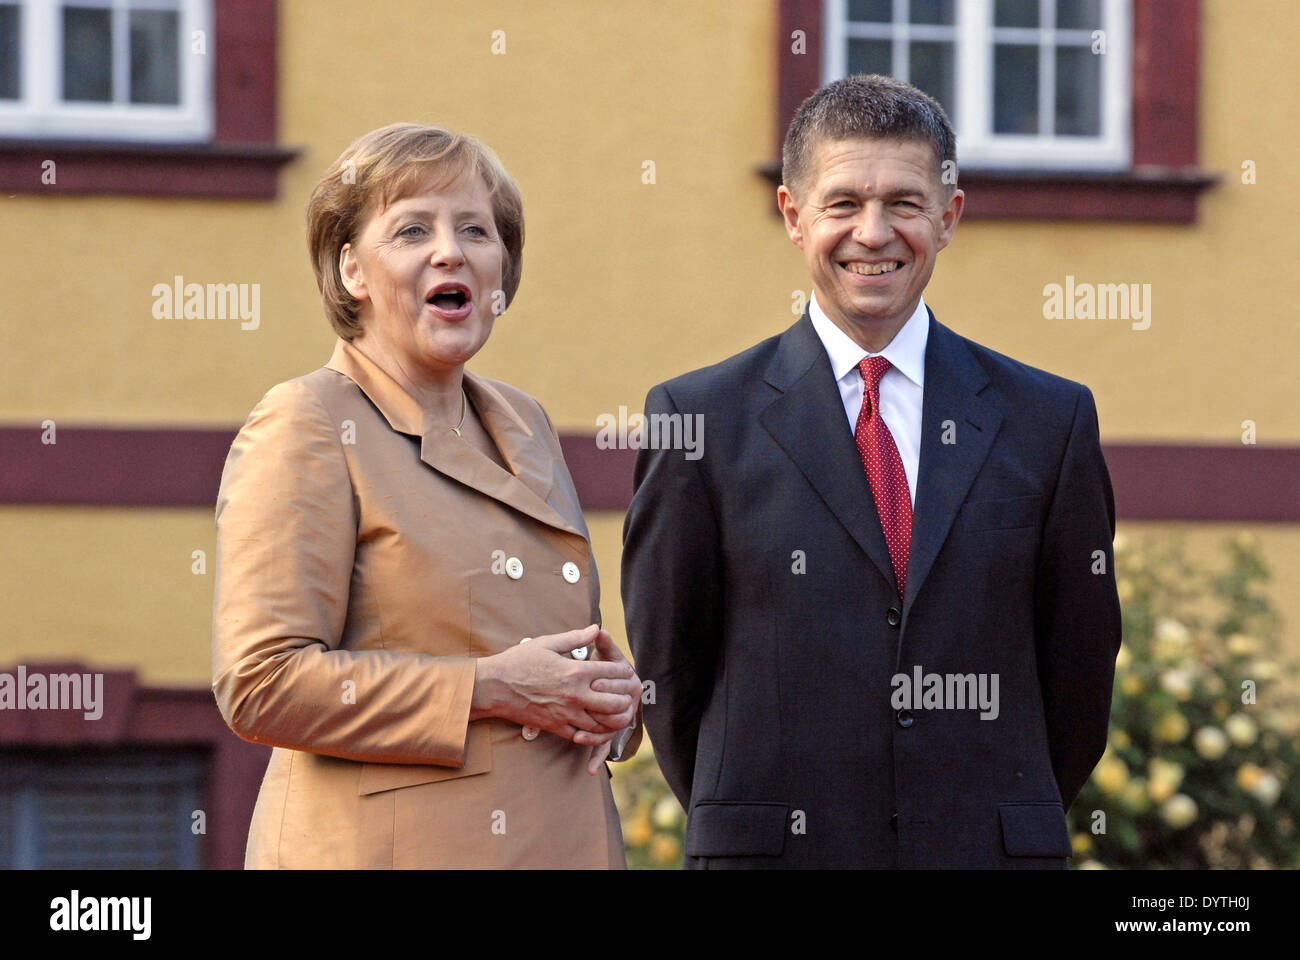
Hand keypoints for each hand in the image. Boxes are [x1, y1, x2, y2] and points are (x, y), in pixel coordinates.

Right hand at [471, 625, 637, 745]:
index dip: (624, 671)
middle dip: (625, 698)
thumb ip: (576, 637)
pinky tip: (596, 726)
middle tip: (628, 694)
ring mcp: (566, 714)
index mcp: (575, 671)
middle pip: (614, 702)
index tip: (627, 671)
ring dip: (614, 718)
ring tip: (618, 712)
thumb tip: (596, 628)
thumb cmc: (519, 661)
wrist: (494, 687)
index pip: (612, 672)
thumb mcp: (548, 643)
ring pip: (602, 723)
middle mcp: (574, 695)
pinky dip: (593, 733)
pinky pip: (582, 735)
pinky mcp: (556, 727)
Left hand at [584, 629, 641, 774]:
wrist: (608, 679)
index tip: (592, 681)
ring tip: (579, 738)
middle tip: (584, 708)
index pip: (620, 683)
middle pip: (616, 710)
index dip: (607, 682)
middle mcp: (627, 703)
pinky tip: (590, 768)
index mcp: (629, 681)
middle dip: (601, 710)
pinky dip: (597, 757)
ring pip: (611, 731)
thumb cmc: (601, 662)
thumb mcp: (603, 652)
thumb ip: (602, 643)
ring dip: (596, 737)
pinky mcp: (610, 732)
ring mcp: (619, 719)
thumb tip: (599, 629)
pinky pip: (605, 747)